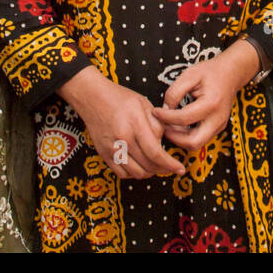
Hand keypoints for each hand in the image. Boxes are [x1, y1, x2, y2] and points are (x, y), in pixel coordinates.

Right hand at [59, 67, 184, 179]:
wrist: (92, 98)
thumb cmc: (120, 98)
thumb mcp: (144, 104)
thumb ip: (157, 124)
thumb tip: (164, 142)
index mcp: (135, 124)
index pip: (156, 153)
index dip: (170, 164)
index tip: (180, 169)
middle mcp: (123, 139)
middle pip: (148, 165)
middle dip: (164, 169)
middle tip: (171, 166)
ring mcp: (112, 149)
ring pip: (137, 173)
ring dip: (150, 172)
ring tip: (156, 165)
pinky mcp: (104, 155)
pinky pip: (122, 174)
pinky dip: (134, 174)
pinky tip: (140, 165)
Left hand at [152, 40, 259, 151]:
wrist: (231, 73)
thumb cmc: (210, 72)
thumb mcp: (190, 75)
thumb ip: (175, 92)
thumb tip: (165, 109)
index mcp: (211, 103)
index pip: (184, 118)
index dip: (166, 117)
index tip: (155, 112)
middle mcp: (218, 119)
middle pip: (194, 143)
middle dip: (174, 138)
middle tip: (162, 126)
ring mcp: (220, 126)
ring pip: (197, 144)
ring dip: (180, 138)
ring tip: (169, 124)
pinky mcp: (218, 128)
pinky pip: (201, 139)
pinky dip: (187, 136)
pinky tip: (179, 125)